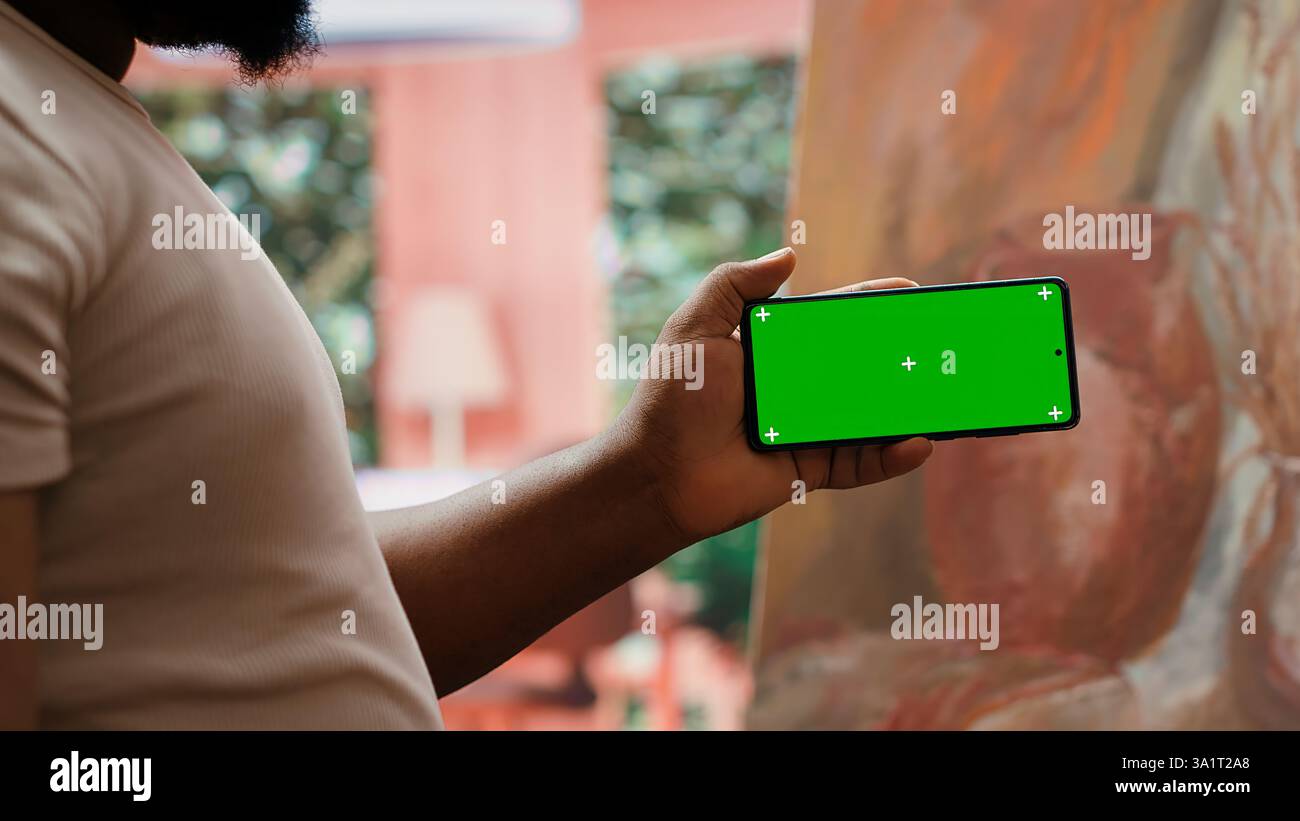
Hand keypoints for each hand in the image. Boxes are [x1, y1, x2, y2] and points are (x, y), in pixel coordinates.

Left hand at [614, 247, 934, 544]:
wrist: (656, 474)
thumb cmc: (673, 398)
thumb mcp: (695, 328)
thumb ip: (735, 284)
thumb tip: (790, 254)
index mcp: (770, 350)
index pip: (830, 321)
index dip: (869, 306)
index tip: (910, 291)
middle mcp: (792, 387)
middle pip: (858, 367)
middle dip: (901, 355)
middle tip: (945, 344)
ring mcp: (804, 429)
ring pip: (868, 416)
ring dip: (907, 407)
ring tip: (946, 396)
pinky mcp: (808, 471)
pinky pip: (858, 463)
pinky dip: (890, 456)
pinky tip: (919, 444)